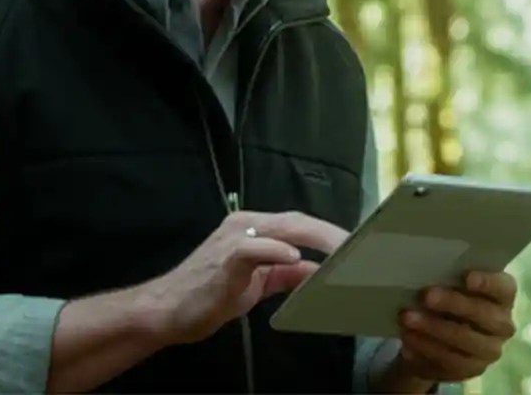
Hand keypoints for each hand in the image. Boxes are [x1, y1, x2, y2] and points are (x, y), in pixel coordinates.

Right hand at [143, 210, 347, 345]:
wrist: (168, 309)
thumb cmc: (210, 295)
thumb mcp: (258, 284)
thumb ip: (287, 274)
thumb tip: (318, 271)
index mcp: (254, 230)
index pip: (300, 223)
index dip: (329, 232)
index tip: (359, 243)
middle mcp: (245, 225)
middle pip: (297, 221)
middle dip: (331, 233)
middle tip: (362, 246)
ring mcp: (233, 238)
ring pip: (281, 228)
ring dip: (315, 237)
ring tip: (343, 249)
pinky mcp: (223, 259)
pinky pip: (253, 248)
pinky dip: (275, 249)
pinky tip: (294, 256)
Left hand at [394, 271, 518, 383]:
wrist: (438, 337)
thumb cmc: (447, 298)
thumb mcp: (448, 286)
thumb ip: (447, 279)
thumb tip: (427, 273)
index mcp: (503, 296)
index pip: (504, 288)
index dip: (488, 283)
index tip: (467, 278)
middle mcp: (503, 324)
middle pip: (485, 315)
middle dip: (454, 304)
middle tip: (426, 296)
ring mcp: (490, 350)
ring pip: (466, 341)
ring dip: (434, 329)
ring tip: (408, 318)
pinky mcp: (472, 370)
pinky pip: (450, 361)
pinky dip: (426, 347)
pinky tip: (409, 337)